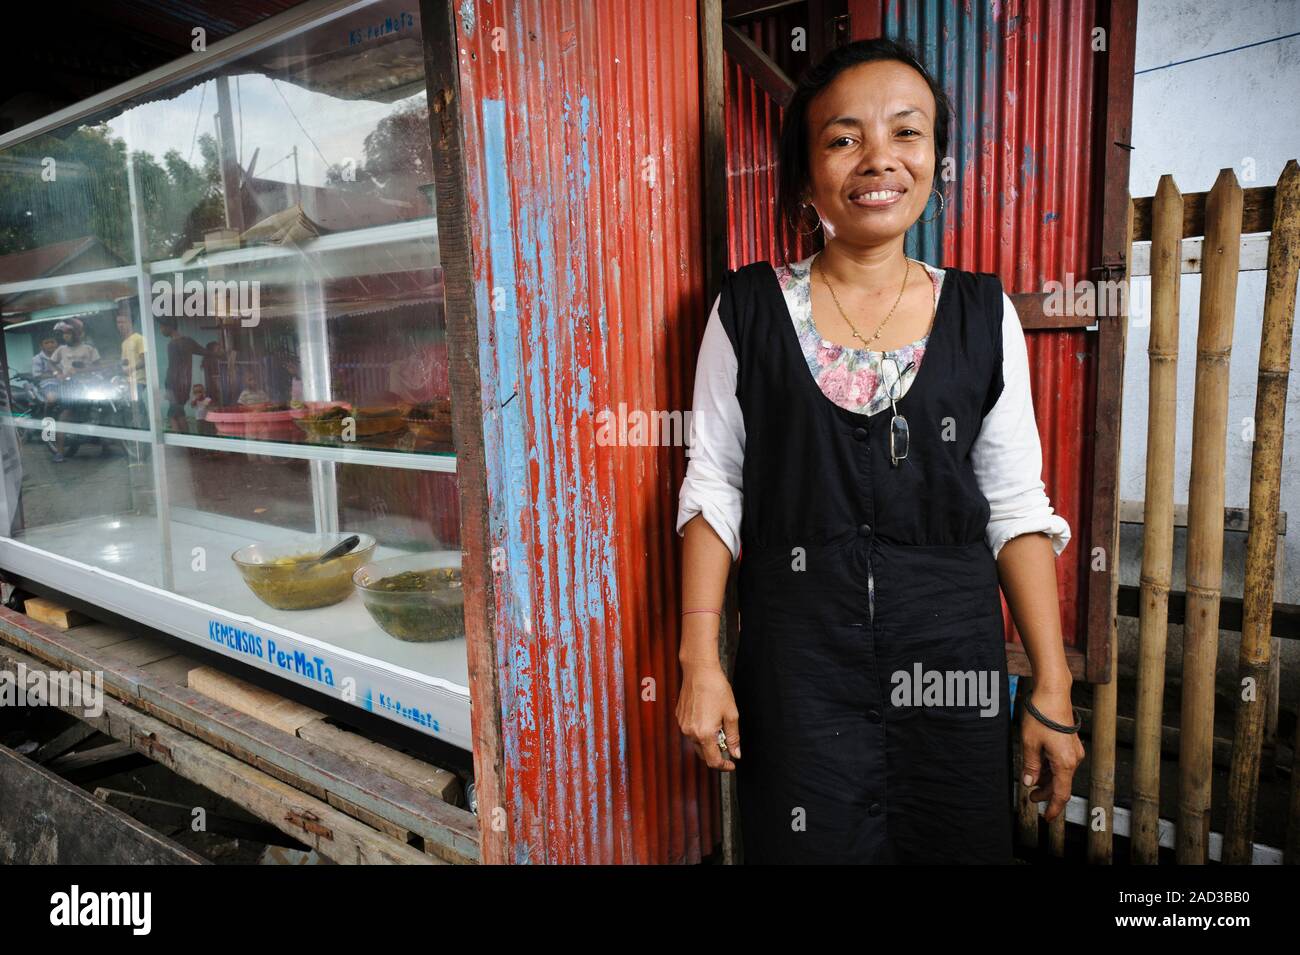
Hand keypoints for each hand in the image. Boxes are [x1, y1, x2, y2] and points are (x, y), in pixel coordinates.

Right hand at [676, 662, 740, 771]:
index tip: (731, 764)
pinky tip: (707, 715)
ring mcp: (683, 725)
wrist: (699, 671)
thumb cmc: (716, 689)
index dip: (724, 766)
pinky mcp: (679, 717)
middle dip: (716, 752)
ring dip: (707, 741)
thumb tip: (735, 754)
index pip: (713, 761)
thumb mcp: (731, 714)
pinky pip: (690, 731)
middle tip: (727, 739)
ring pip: (697, 742)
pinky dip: (699, 730)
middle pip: (704, 754)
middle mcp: (690, 732)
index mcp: (705, 734)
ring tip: (717, 723)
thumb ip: (733, 737)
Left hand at [1020, 687, 1083, 821]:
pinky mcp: (1070, 743)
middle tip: (1030, 798)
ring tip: (1031, 782)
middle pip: (1061, 784)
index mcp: (1065, 763)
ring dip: (1046, 780)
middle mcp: (1074, 759)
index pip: (1061, 794)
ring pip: (1060, 773)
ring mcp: (1074, 750)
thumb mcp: (1030, 743)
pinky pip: (1061, 762)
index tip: (1047, 818)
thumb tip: (1029, 783)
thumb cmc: (1041, 716)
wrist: (1053, 692)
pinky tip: (1038, 767)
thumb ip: (1030, 766)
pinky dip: (1050, 768)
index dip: (1053, 808)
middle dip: (1046, 793)